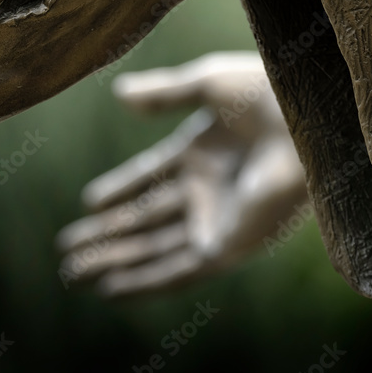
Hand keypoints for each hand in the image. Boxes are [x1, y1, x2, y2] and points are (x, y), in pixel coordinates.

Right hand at [56, 52, 307, 295]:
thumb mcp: (205, 85)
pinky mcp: (228, 246)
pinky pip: (177, 271)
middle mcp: (207, 190)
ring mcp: (215, 219)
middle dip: (105, 237)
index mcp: (203, 153)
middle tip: (65, 251)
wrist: (306, 119)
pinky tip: (112, 288)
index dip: (119, 191)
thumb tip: (119, 93)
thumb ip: (162, 93)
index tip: (88, 203)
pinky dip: (144, 282)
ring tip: (72, 274)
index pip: (150, 179)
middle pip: (144, 221)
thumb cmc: (267, 92)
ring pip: (153, 250)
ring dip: (115, 263)